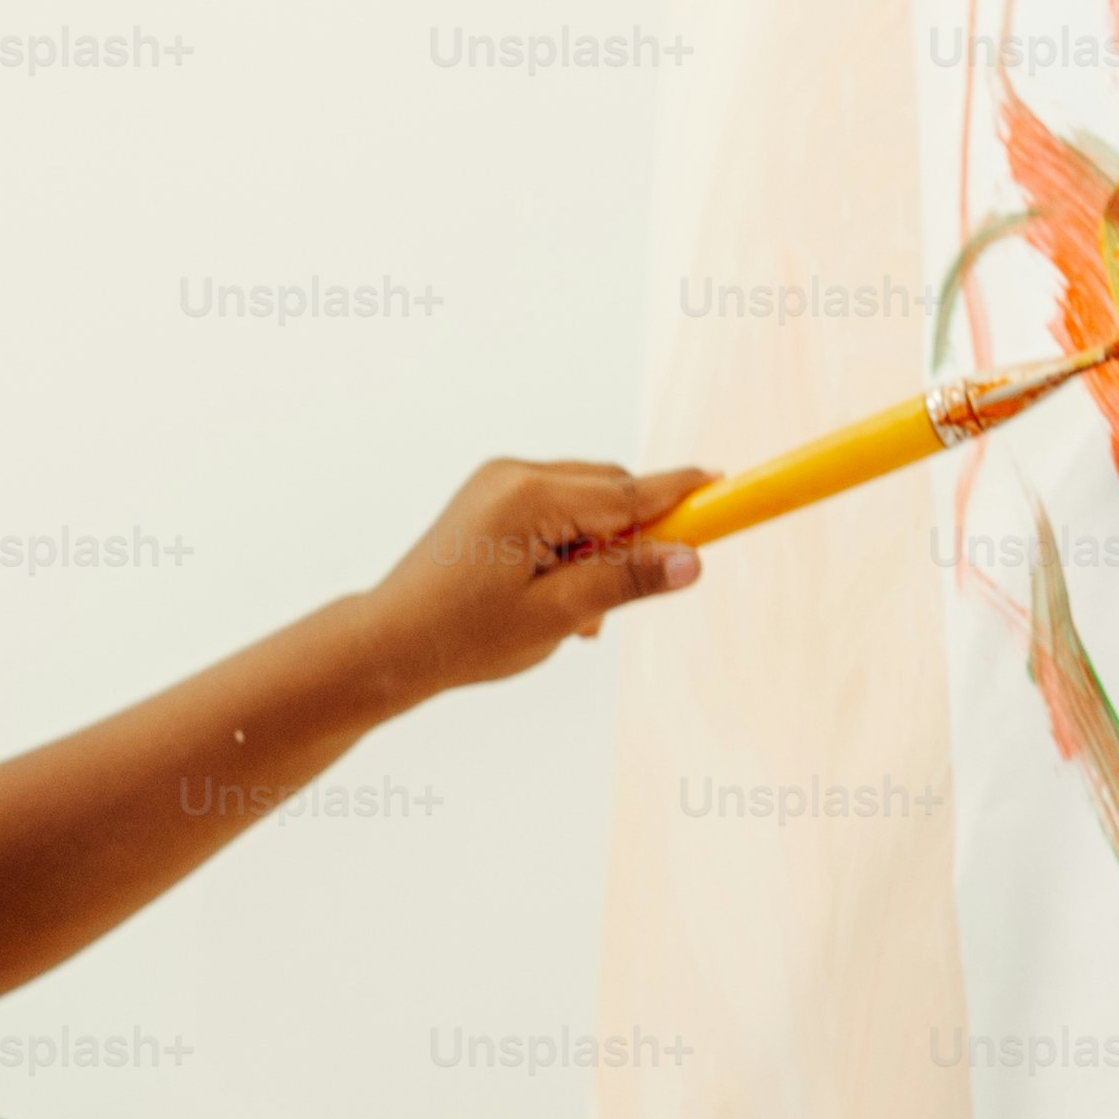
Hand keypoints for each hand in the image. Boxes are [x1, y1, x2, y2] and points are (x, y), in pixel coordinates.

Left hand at [346, 457, 714, 705]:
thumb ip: (626, 581)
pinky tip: (557, 597)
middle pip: (612, 491)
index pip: (630, 492)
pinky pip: (558, 510)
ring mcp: (500, 482)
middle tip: (623, 601)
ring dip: (602, 549)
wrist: (389, 644)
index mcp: (531, 496)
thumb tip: (690, 561)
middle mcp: (515, 474)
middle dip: (633, 539)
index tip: (729, 485)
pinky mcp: (493, 498)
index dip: (683, 495)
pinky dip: (573, 547)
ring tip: (576, 613)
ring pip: (588, 502)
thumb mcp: (557, 615)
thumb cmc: (464, 636)